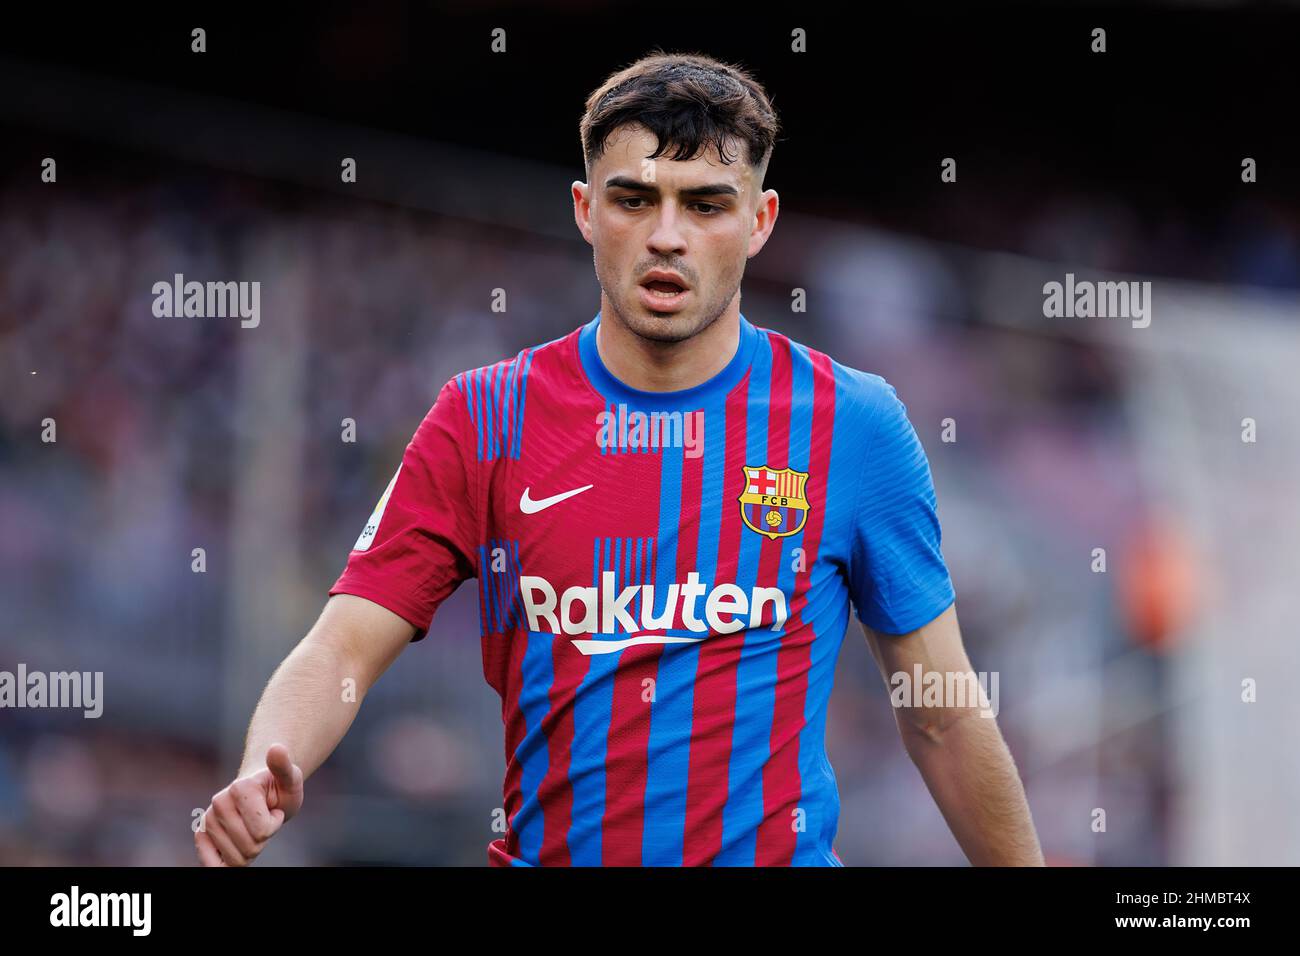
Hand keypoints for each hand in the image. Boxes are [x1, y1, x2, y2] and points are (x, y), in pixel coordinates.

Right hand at [195, 743, 303, 865]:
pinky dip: (225, 865)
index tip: (273, 808)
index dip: (275, 823)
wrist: (263, 793)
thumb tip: (276, 748)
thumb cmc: (279, 787)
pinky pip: (210, 866)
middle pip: (250, 847)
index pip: (262, 830)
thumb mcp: (290, 778)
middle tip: (263, 818)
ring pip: (237, 860)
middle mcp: (218, 803)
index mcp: (240, 788)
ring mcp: (207, 821)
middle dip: (263, 838)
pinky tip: (233, 850)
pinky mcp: (201, 836)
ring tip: (252, 827)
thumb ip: (284, 766)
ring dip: (250, 849)